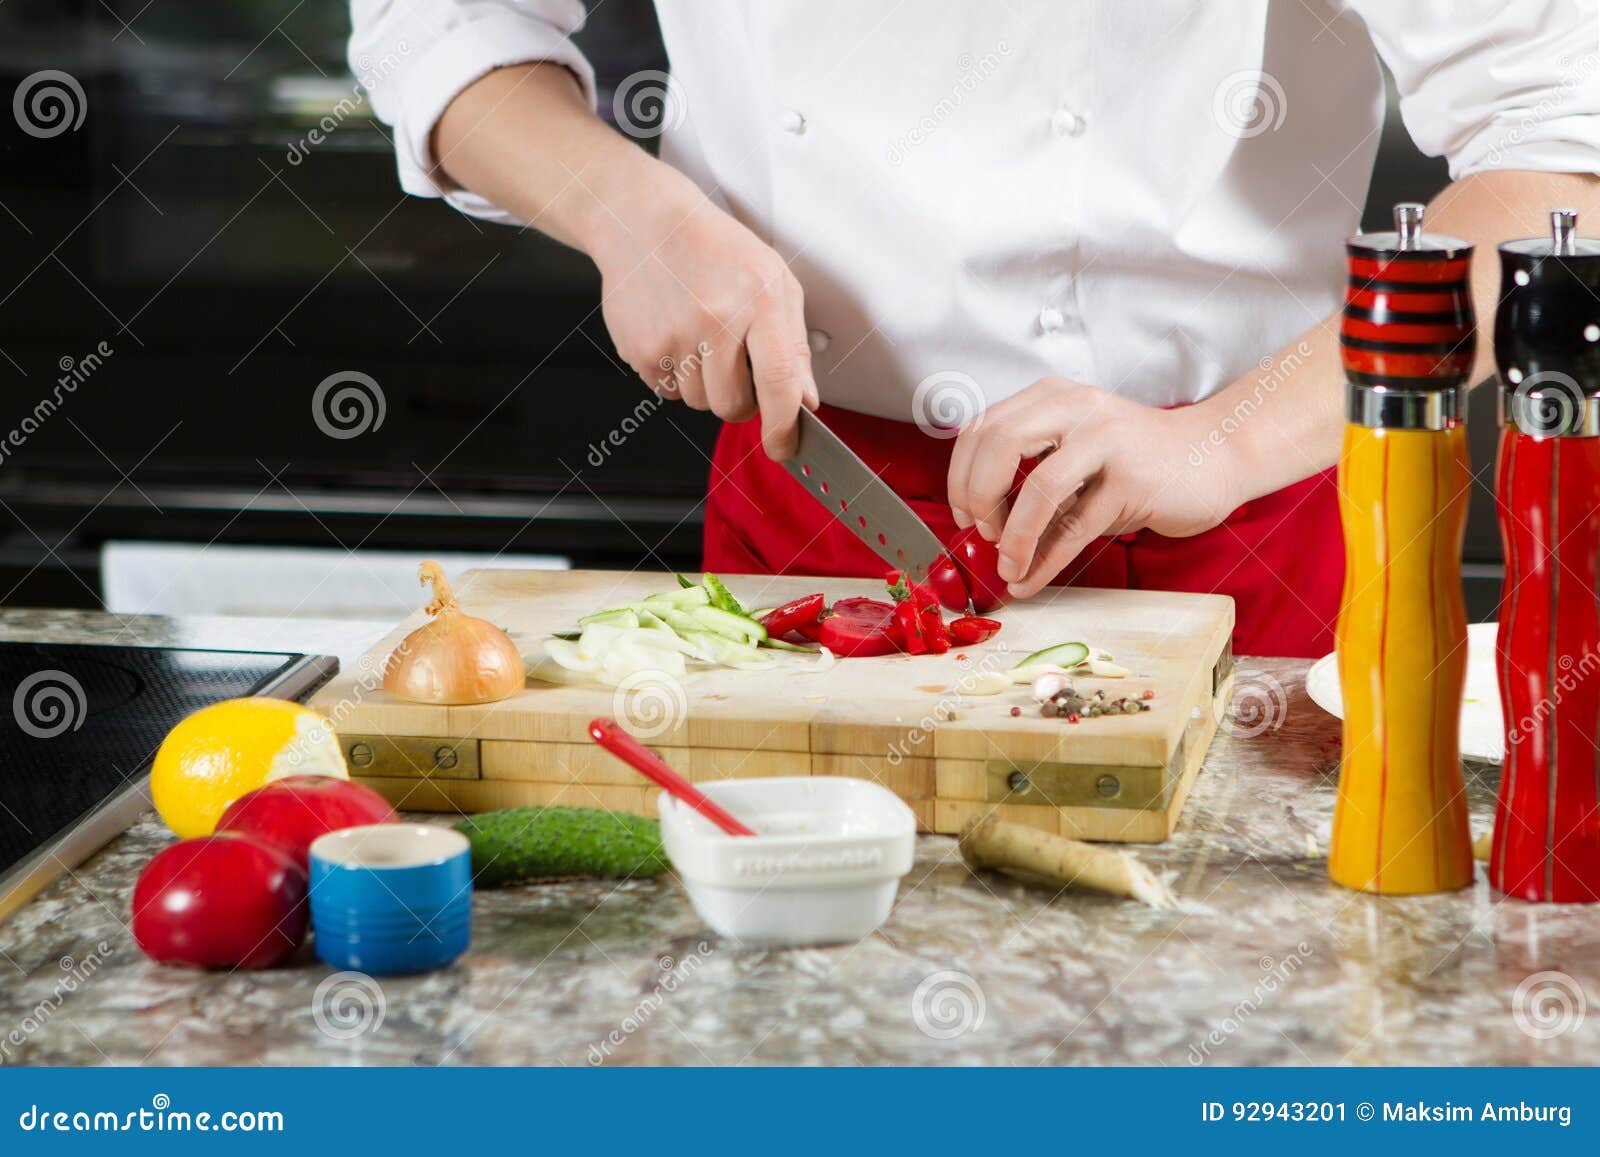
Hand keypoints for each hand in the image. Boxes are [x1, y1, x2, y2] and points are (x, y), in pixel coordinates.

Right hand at [589, 168, 817, 458]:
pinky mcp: (640, 348)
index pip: (778, 383)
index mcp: (759, 301)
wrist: (645, 221)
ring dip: (704, 385)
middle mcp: (715, 320)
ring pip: (699, 404)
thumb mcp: (773, 282)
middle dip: (739, 400)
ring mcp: (673, 336)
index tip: (784, 448)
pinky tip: (674, 334)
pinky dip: (675, 376)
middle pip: (733, 406)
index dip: (784, 427)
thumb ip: (794, 346)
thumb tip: (805, 402)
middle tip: (733, 363)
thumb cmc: (716, 250)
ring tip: (699, 336)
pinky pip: (667, 393)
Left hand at [946, 378, 1241, 597]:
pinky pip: (1077, 526)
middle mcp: (1077, 409)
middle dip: (978, 496)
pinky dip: (1046, 561)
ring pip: (1039, 488)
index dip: (961, 475)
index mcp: (1053, 396)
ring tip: (1008, 565)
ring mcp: (1108, 441)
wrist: (1214, 455)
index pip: (983, 427)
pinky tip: (1031, 579)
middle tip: (983, 532)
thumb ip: (1030, 473)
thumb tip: (980, 526)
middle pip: (1000, 444)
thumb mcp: (1075, 454)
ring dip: (1014, 537)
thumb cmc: (1136, 460)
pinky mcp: (1134, 480)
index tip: (963, 513)